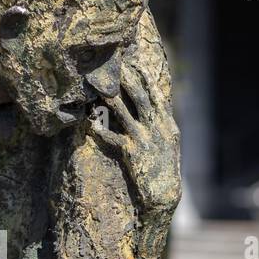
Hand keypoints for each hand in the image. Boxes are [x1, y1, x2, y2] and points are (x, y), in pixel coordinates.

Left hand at [92, 62, 179, 216]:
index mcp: (167, 125)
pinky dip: (101, 130)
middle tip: (116, 66)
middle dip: (128, 82)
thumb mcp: (169, 143)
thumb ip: (161, 123)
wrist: (164, 194)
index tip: (135, 64)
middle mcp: (156, 130)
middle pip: (140, 100)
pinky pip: (113, 138)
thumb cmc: (165, 168)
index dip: (145, 79)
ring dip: (112, 100)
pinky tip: (89, 123)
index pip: (156, 97)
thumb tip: (153, 105)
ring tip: (100, 88)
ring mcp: (144, 141)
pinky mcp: (131, 154)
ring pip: (125, 115)